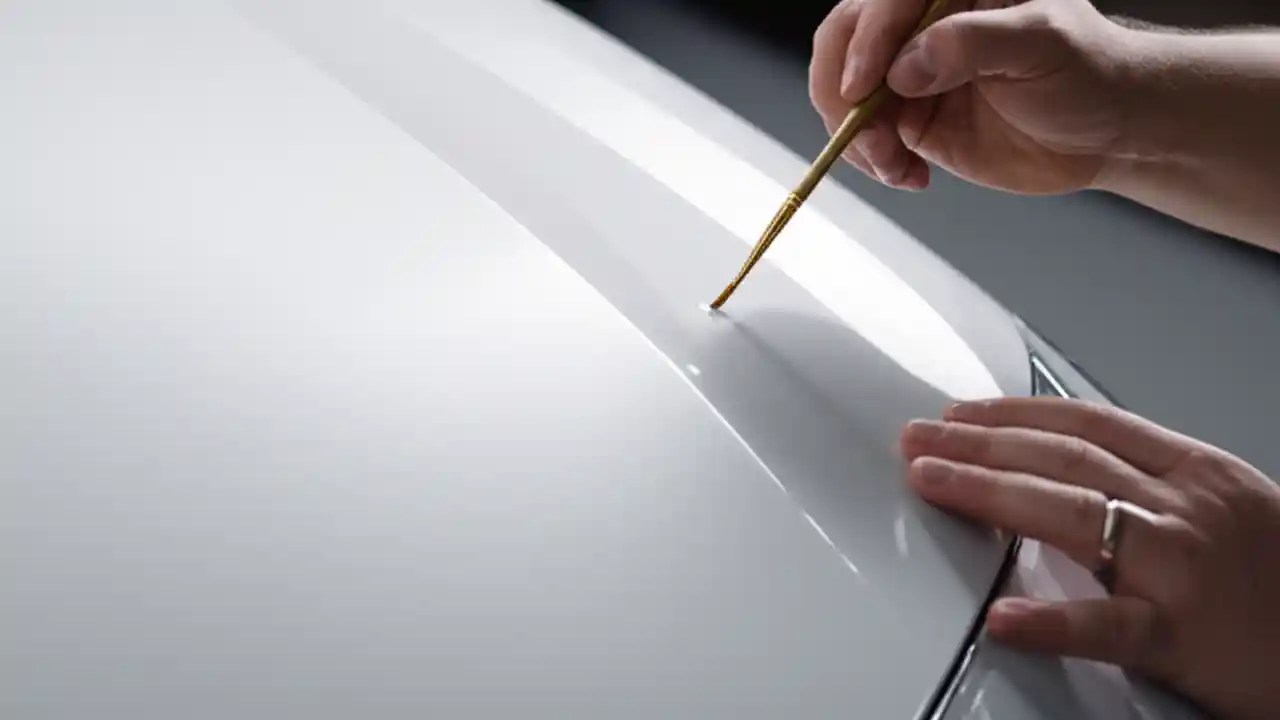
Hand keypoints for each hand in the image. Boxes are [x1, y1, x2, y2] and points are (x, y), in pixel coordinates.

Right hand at [810, 0, 1135, 193]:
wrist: (1106, 131)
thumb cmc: (1089, 72)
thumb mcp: (1040, 44)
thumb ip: (972, 44)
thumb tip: (906, 65)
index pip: (883, 3)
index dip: (865, 42)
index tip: (865, 88)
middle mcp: (922, 25)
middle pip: (845, 42)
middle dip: (843, 92)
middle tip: (862, 132)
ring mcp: (911, 72)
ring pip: (847, 94)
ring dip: (857, 136)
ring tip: (893, 164)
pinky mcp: (911, 118)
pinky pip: (866, 136)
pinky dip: (873, 161)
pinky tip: (908, 175)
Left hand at [900, 398, 1279, 719]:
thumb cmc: (1279, 578)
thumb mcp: (1224, 504)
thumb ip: (1149, 482)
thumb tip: (1064, 468)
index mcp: (1195, 471)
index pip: (1087, 423)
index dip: (1013, 412)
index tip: (957, 411)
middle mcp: (1183, 506)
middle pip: (1063, 457)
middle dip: (980, 442)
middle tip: (917, 437)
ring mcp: (1180, 567)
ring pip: (1073, 513)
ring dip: (990, 492)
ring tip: (930, 482)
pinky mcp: (1182, 635)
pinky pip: (1106, 626)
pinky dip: (1051, 620)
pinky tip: (1002, 617)